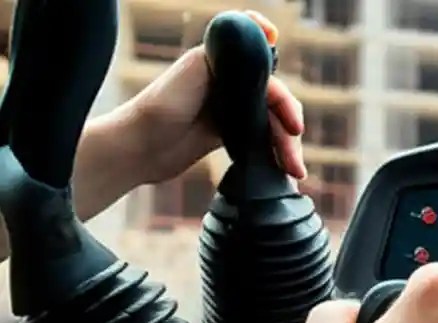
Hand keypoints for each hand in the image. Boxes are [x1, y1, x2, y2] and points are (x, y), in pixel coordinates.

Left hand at [121, 11, 305, 184]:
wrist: (137, 149)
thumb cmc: (157, 108)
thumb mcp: (193, 72)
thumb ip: (227, 54)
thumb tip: (265, 34)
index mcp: (219, 60)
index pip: (260, 53)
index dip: (273, 56)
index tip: (281, 63)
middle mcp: (229, 81)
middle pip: (274, 94)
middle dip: (289, 117)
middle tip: (295, 137)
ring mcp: (232, 109)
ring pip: (273, 121)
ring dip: (287, 144)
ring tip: (294, 169)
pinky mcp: (232, 134)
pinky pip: (264, 139)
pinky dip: (277, 152)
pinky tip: (286, 168)